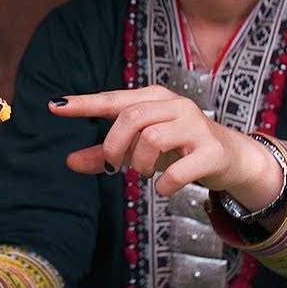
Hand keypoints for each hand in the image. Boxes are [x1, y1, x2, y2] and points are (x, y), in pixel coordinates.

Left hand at [53, 86, 279, 199]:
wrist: (232, 158)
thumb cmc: (178, 148)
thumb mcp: (139, 149)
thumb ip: (105, 155)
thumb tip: (68, 162)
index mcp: (153, 99)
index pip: (113, 99)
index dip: (84, 103)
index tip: (55, 106)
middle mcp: (174, 105)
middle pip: (131, 118)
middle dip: (114, 147)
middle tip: (112, 167)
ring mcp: (195, 126)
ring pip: (152, 137)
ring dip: (139, 163)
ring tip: (143, 174)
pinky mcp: (212, 151)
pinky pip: (180, 168)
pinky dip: (165, 183)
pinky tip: (164, 188)